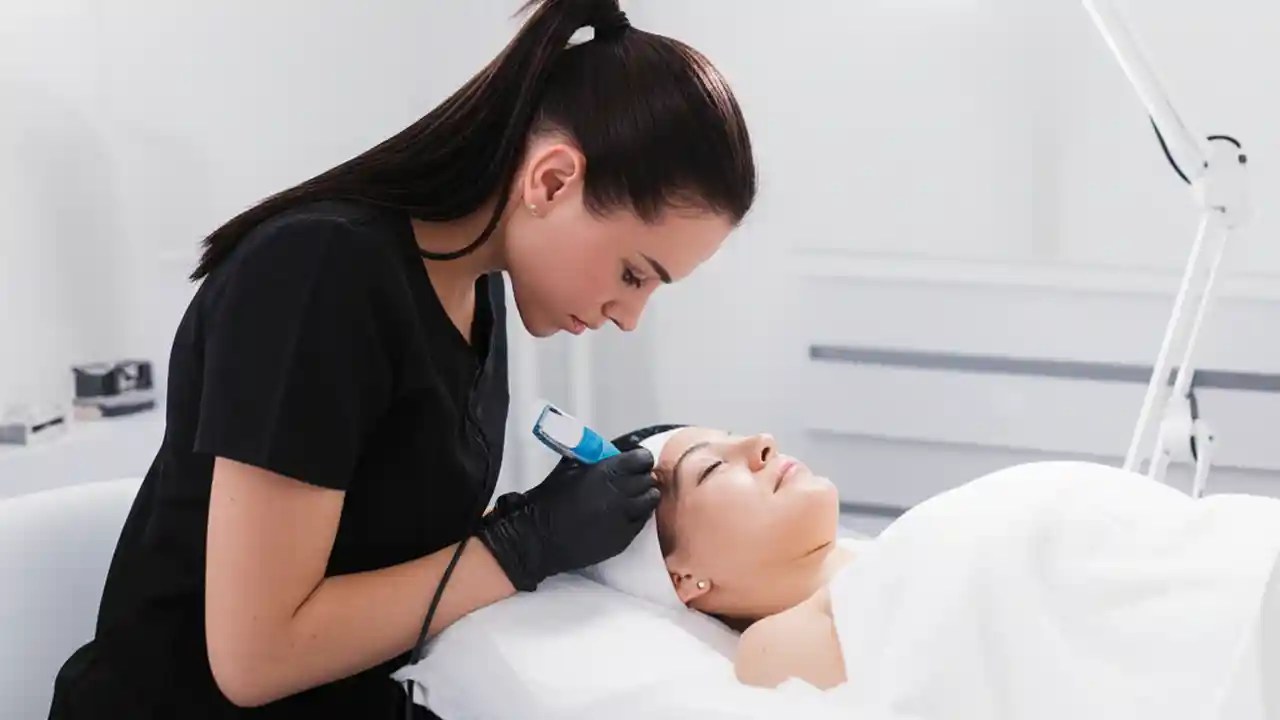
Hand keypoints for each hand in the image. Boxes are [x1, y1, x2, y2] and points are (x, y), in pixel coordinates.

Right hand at [477, 449, 658, 590]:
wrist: (539, 537)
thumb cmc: (550, 501)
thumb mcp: (569, 468)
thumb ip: (593, 458)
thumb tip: (611, 452)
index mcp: (605, 472)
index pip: (642, 459)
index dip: (641, 460)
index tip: (637, 463)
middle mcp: (618, 493)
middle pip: (648, 479)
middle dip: (642, 478)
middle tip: (633, 480)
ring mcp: (623, 517)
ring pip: (650, 500)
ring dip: (644, 496)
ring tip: (632, 498)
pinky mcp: (623, 538)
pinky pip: (642, 521)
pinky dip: (637, 516)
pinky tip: (624, 515)